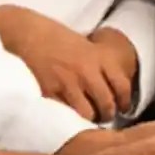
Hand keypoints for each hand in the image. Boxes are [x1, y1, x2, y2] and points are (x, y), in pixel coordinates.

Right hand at [0, 4, 134, 122]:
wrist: (29, 34)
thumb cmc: (57, 38)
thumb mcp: (87, 45)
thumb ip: (99, 65)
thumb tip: (111, 86)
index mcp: (99, 57)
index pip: (122, 86)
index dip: (125, 102)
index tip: (123, 108)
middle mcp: (87, 71)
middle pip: (107, 104)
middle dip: (108, 114)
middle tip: (104, 116)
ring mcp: (68, 83)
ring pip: (88, 114)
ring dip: (89, 120)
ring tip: (87, 119)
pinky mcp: (50, 92)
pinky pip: (66, 114)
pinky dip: (69, 119)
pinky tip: (69, 117)